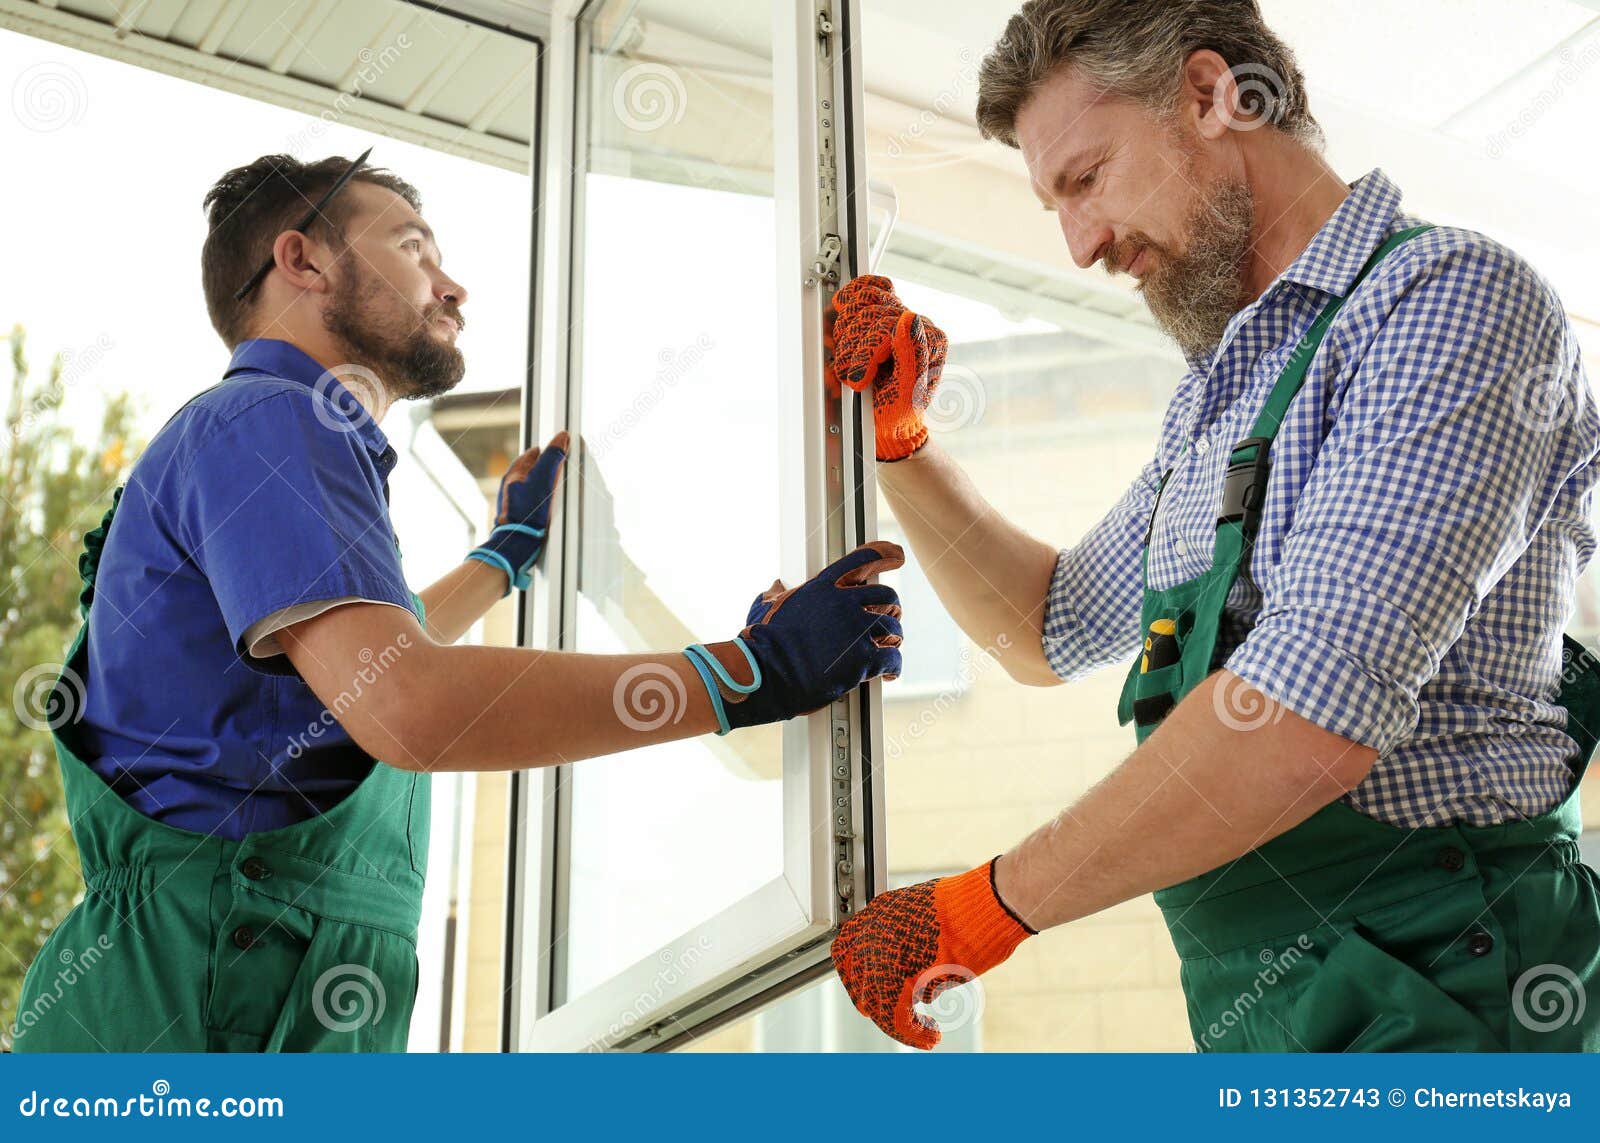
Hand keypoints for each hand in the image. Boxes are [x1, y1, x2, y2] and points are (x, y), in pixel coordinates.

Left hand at [466, 431, 568, 593]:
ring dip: (549, 486)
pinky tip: (553, 509)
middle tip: (565, 470)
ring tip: (562, 490)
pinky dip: (546, 502)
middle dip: (550, 469)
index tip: (564, 450)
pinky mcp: (521, 517)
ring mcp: (515, 502)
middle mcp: (512, 486)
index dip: (550, 450)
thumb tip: (562, 437)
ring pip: (535, 487)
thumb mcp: (543, 478)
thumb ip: (552, 456)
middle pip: (534, 470)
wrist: (517, 543)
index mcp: (515, 473)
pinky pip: (535, 504)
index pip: (534, 453)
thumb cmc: (527, 512)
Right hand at [682, 541, 904, 732]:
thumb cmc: (763, 643)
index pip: (863, 559)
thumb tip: (776, 586)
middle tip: (890, 617)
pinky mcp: (864, 659)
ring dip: (893, 638)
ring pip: (893, 628)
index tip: (897, 555)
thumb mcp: (765, 607)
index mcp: (823, 586)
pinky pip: (893, 658)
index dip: (885, 555)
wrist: (767, 673)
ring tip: (888, 647)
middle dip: (891, 607)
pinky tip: (888, 672)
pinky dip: (894, 666)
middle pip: (886, 596)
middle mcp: (844, 603)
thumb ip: (776, 594)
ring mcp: (856, 630)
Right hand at [825, 275, 948, 461]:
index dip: (864, 353)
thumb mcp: (908, 394)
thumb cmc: (899, 412)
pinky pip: (867, 288)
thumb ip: (912, 357)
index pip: (887, 326)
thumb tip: (908, 318)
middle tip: (854, 376)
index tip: (859, 380)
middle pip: (871, 313)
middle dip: (853, 349)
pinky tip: (843, 307)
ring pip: (862, 303)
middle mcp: (917, 325)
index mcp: (931, 340)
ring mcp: (897, 317)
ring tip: (851, 362)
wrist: (888, 421)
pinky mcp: (880, 316)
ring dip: (846, 335)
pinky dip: (852, 296)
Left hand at [831, 858, 1034, 1048]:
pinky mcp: (903, 978)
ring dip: (901, 1026)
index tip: (868, 993)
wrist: (986, 904)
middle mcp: (874, 933)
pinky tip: (931, 1035)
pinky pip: (898, 1017)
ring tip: (926, 1033)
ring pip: (878, 1006)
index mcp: (877, 913)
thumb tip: (905, 962)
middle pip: (860, 985)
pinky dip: (913, 1033)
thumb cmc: (969, 906)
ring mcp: (885, 955)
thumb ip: (905, 935)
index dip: (856, 979)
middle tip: (902, 1018)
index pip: (845, 953)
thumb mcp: (925, 912)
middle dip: (880, 1006)